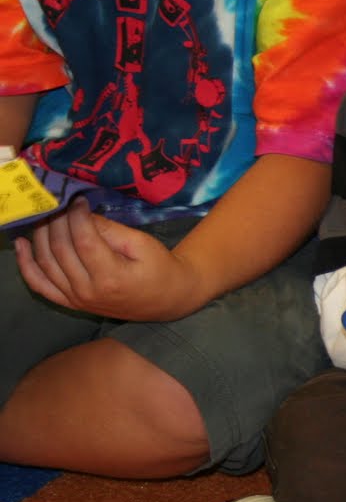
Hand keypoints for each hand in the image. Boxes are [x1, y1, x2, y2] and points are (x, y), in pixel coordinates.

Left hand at [14, 199, 201, 320]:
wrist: (167, 299)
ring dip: (40, 235)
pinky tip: (21, 244)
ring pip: (45, 263)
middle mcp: (88, 291)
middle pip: (60, 249)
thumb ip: (110, 230)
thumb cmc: (160, 268)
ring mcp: (76, 299)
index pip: (83, 240)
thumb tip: (81, 213)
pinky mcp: (70, 302)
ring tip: (46, 215)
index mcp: (111, 277)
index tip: (78, 199)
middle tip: (59, 203)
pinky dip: (26, 265)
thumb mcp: (142, 244)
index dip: (76, 216)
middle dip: (56, 221)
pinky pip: (40, 284)